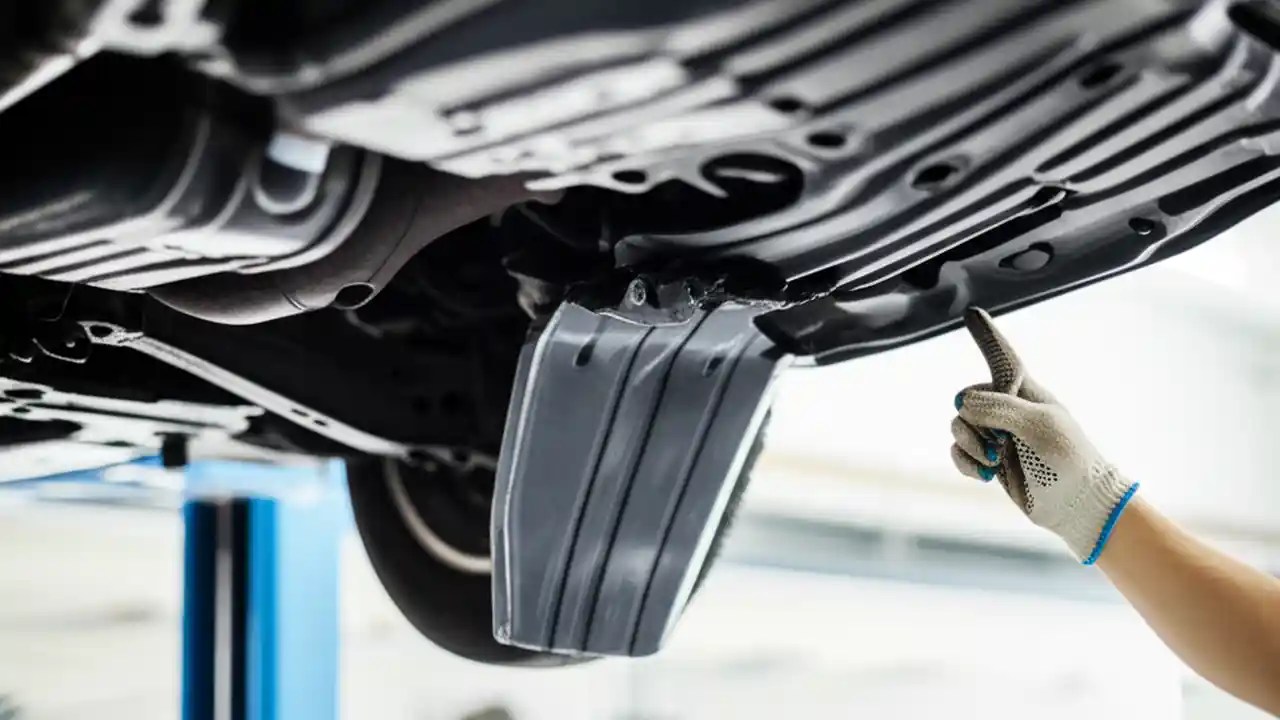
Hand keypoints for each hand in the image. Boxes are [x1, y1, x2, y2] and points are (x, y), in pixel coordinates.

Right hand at [949, 308, 1138, 563]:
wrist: (1076, 506)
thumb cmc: (1067, 461)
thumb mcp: (1037, 425)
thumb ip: (998, 407)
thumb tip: (963, 403)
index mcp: (1025, 392)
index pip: (1001, 356)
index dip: (986, 335)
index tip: (971, 312)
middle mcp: (1007, 409)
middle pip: (966, 398)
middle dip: (973, 421)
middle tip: (1001, 443)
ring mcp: (997, 435)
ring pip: (958, 426)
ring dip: (971, 445)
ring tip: (997, 460)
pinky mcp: (989, 459)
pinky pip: (959, 452)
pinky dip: (966, 462)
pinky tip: (986, 473)